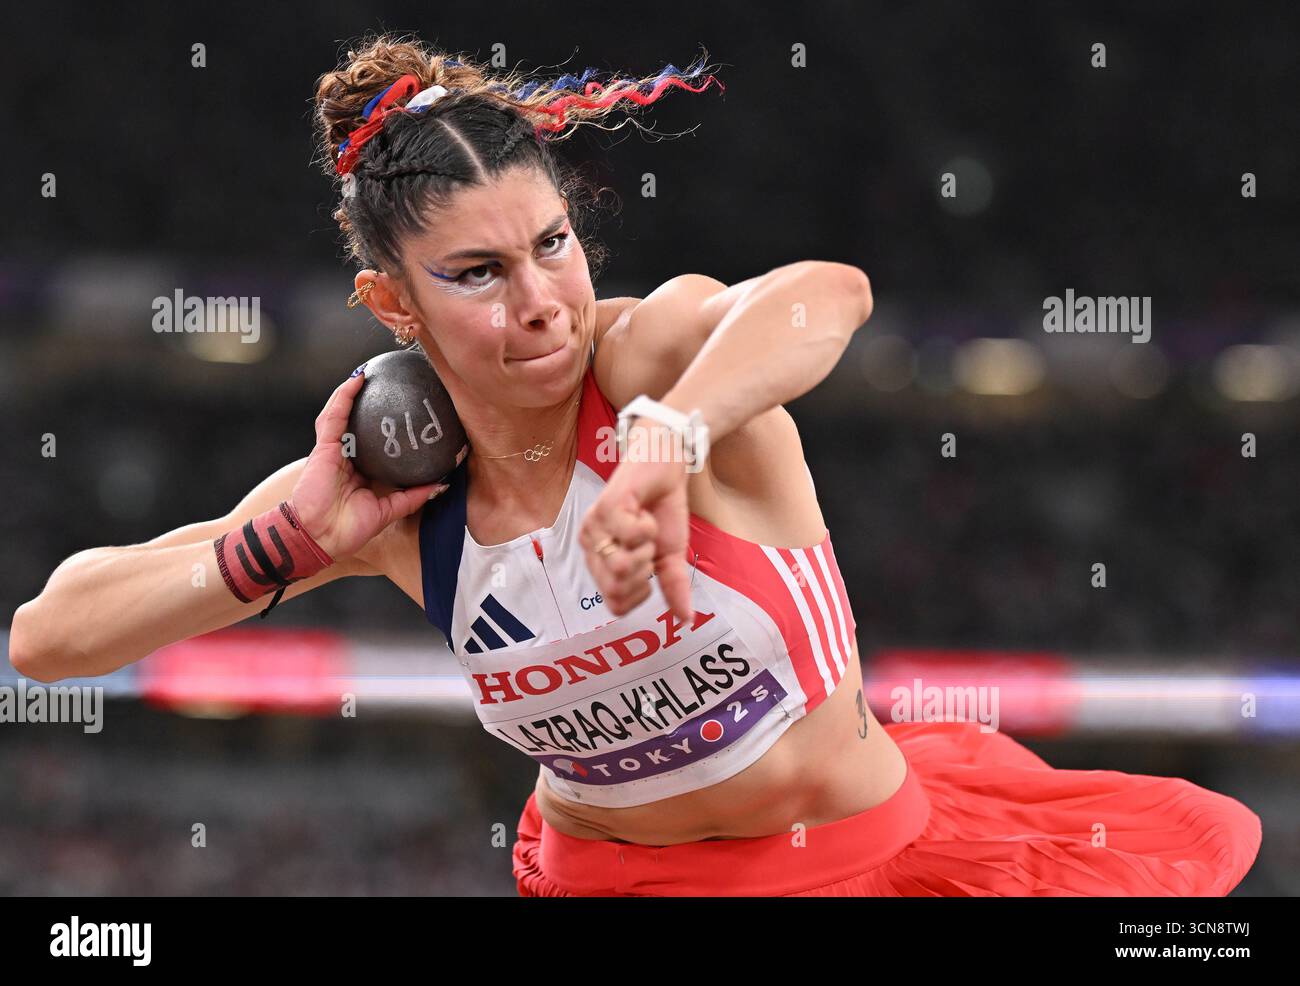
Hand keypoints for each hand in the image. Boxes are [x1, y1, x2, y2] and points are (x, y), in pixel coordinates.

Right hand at [290, 369, 457, 558]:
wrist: (321, 537)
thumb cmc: (349, 529)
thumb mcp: (389, 510)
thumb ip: (414, 496)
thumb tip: (441, 484)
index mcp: (361, 470)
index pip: (375, 441)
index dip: (386, 424)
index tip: (406, 409)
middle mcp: (347, 456)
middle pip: (358, 421)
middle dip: (369, 400)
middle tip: (389, 381)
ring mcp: (334, 449)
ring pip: (343, 412)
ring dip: (354, 390)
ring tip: (370, 371)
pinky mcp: (323, 446)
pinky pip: (334, 416)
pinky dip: (344, 396)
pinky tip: (357, 379)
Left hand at [579, 421, 693, 623]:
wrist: (665, 465)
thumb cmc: (662, 509)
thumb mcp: (672, 554)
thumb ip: (673, 587)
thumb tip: (688, 620)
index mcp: (601, 562)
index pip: (615, 604)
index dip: (640, 595)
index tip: (652, 570)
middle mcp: (591, 546)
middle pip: (614, 590)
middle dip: (644, 573)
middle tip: (649, 548)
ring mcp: (594, 527)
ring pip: (619, 567)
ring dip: (645, 551)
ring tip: (646, 531)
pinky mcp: (606, 507)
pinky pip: (629, 536)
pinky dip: (647, 527)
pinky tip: (644, 513)